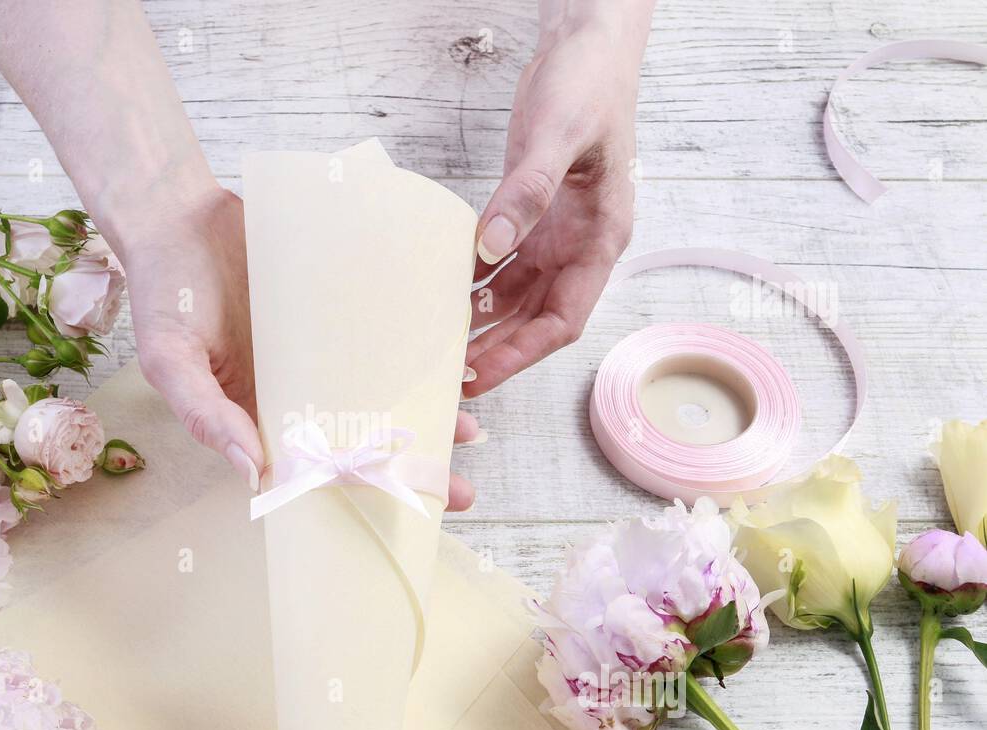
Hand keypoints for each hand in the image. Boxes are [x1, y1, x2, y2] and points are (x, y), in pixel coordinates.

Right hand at [125, 184, 483, 509]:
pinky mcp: (341, 303)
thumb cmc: (165, 295)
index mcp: (263, 415)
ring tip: (472, 431)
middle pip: (364, 435)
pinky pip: (386, 331)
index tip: (404, 512)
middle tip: (463, 487)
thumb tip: (252, 472)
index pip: (319, 467)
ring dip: (427, 411)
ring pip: (385, 388)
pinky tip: (456, 363)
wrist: (178, 216)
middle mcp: (302, 388)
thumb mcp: (170, 360)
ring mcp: (326, 346)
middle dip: (412, 463)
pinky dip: (420, 350)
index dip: (360, 492)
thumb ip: (205, 413)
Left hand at [465, 1, 652, 397]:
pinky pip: (498, 265)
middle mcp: (579, 247)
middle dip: (495, 352)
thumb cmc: (588, 86)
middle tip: (447, 376)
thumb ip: (525, 193)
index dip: (522, 353)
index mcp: (601, 239)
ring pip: (514, 299)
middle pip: (535, 320)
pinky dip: (472, 285)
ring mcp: (554, 235)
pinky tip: (440, 297)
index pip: (563, 320)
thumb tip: (490, 247)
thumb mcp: (556, 136)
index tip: (481, 374)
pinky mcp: (530, 218)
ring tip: (437, 346)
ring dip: (480, 324)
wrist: (586, 45)